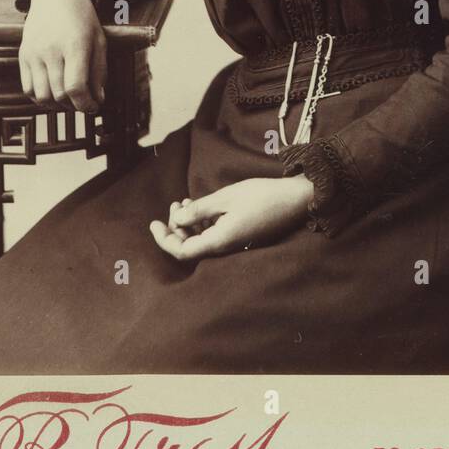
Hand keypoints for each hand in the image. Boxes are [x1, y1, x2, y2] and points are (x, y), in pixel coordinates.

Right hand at [18, 0, 106, 111]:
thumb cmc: (82, 18)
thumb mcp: (99, 41)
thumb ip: (100, 72)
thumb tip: (97, 100)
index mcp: (74, 45)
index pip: (75, 87)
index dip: (85, 104)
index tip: (92, 107)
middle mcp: (51, 50)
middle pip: (59, 94)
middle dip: (74, 105)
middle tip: (83, 101)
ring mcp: (34, 53)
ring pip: (41, 96)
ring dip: (56, 105)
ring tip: (68, 98)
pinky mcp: (23, 55)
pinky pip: (27, 88)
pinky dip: (40, 97)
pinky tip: (52, 92)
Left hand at [149, 176, 314, 261]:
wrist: (295, 199)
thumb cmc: (262, 196)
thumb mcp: (225, 198)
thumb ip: (198, 210)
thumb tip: (176, 220)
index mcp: (219, 242)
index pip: (182, 251)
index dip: (164, 240)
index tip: (153, 224)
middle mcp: (225, 248)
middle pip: (190, 247)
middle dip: (176, 227)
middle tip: (174, 204)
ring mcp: (234, 243)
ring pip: (201, 240)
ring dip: (188, 223)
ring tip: (184, 201)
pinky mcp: (241, 236)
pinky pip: (214, 234)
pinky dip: (202, 222)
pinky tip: (200, 205)